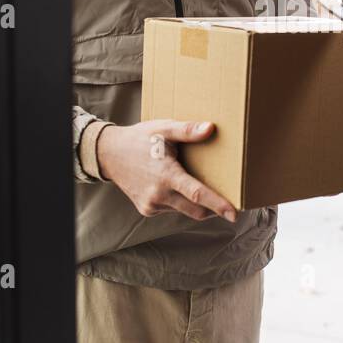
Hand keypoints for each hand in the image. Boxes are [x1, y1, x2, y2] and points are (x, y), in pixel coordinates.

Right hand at [96, 120, 237, 222]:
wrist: (108, 154)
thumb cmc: (139, 139)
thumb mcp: (163, 129)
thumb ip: (187, 130)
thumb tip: (210, 128)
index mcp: (166, 175)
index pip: (197, 195)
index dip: (218, 205)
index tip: (234, 214)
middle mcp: (158, 195)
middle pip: (196, 210)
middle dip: (213, 209)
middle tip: (227, 203)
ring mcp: (151, 205)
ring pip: (184, 210)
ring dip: (195, 203)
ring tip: (197, 185)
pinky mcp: (147, 209)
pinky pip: (171, 209)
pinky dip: (179, 201)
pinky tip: (174, 185)